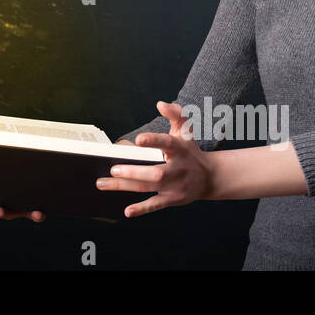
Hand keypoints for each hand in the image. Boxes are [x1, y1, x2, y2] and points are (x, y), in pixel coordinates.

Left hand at [96, 101, 214, 216]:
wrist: (210, 178)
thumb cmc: (191, 151)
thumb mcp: (186, 131)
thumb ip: (175, 114)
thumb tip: (160, 104)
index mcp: (180, 149)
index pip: (167, 143)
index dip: (153, 141)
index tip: (138, 140)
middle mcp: (178, 168)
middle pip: (156, 172)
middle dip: (134, 171)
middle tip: (113, 168)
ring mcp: (175, 186)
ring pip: (150, 187)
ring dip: (125, 186)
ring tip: (103, 183)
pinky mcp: (172, 199)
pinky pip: (156, 205)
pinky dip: (141, 209)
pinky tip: (127, 211)